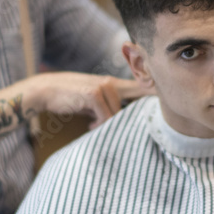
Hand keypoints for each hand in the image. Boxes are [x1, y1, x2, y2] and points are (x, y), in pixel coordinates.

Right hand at [25, 73, 153, 128]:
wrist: (45, 90)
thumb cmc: (69, 97)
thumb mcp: (92, 100)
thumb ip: (109, 105)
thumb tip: (124, 120)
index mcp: (112, 84)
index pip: (140, 88)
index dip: (154, 95)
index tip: (168, 103)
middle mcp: (110, 83)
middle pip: (132, 105)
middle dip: (131, 119)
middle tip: (117, 130)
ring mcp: (103, 86)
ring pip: (118, 115)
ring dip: (106, 124)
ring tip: (93, 126)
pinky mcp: (93, 93)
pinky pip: (105, 117)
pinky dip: (98, 125)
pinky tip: (88, 126)